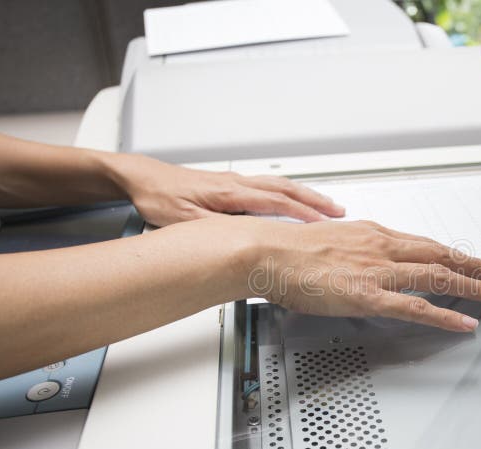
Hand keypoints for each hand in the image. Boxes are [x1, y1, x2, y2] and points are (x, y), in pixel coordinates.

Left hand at [105, 153, 343, 225]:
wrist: (142, 176)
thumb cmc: (158, 195)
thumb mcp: (181, 220)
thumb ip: (212, 229)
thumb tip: (239, 239)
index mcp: (230, 193)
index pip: (276, 203)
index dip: (303, 214)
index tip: (323, 224)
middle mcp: (237, 183)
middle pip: (286, 189)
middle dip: (315, 201)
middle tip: (338, 211)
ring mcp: (235, 181)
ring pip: (279, 185)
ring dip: (305, 195)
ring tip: (325, 205)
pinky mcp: (230, 183)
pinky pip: (269, 186)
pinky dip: (289, 192)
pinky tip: (292, 199)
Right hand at [243, 218, 480, 331]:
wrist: (268, 253)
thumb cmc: (288, 248)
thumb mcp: (328, 238)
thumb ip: (352, 248)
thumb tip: (359, 257)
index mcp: (371, 233)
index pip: (421, 242)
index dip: (449, 251)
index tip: (464, 257)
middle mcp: (381, 248)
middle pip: (439, 254)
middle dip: (471, 264)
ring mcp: (378, 272)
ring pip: (437, 276)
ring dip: (470, 285)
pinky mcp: (370, 296)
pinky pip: (417, 307)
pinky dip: (446, 315)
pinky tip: (464, 322)